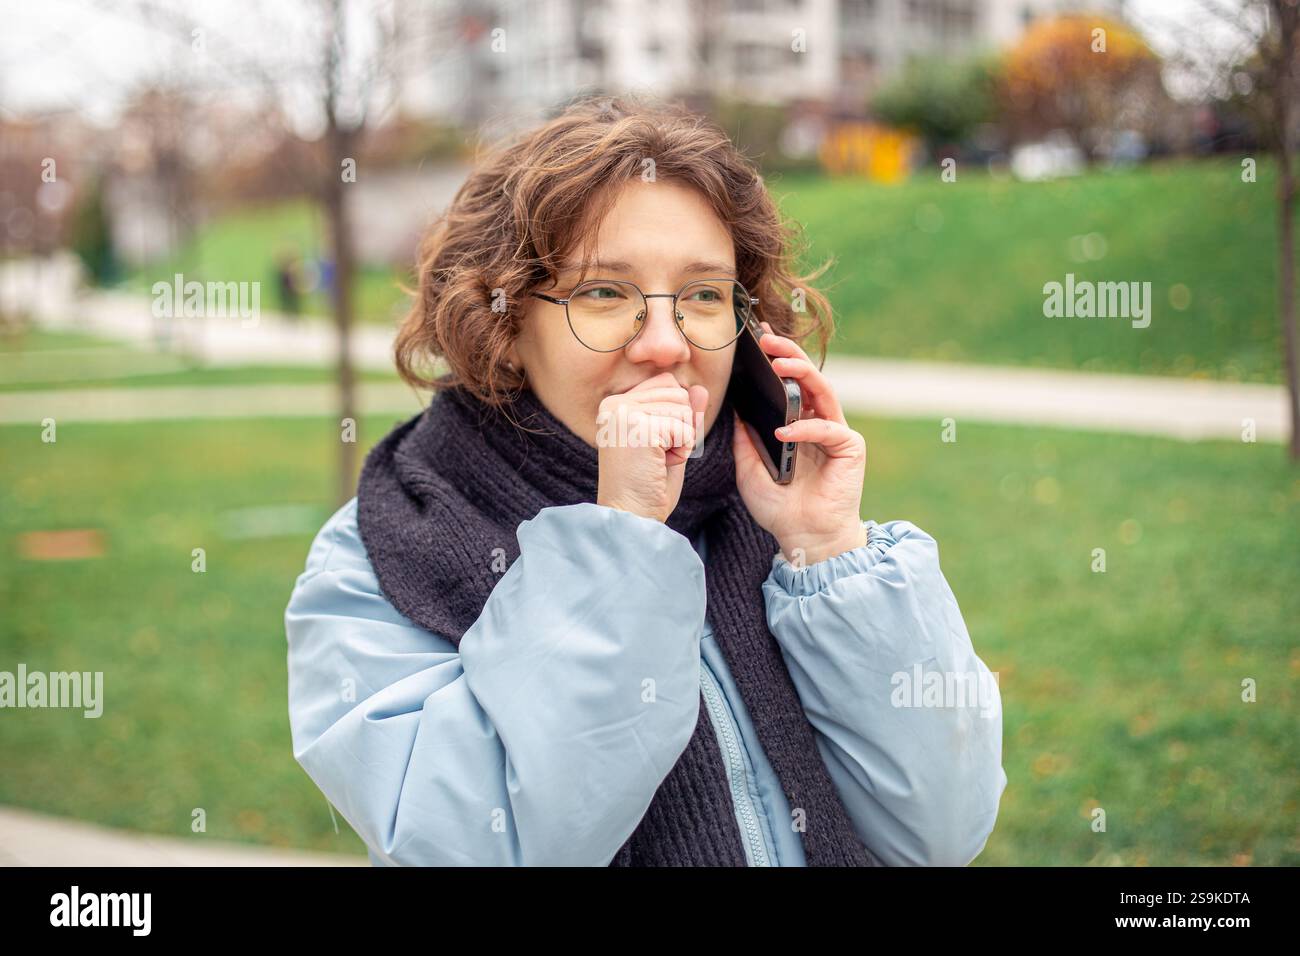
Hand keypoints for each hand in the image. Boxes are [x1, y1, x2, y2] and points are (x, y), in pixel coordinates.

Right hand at [596, 371, 708, 523]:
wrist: (631, 517)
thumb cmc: (648, 486)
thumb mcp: (670, 443)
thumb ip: (684, 414)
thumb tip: (701, 389)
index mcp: (616, 404)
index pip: (667, 384)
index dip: (675, 417)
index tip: (654, 446)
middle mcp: (615, 404)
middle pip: (678, 394)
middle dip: (679, 429)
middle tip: (655, 457)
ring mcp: (624, 414)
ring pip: (683, 410)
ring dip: (681, 441)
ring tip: (656, 462)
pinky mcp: (638, 428)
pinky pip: (685, 429)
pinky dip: (682, 451)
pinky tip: (659, 466)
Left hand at [732, 323, 867, 565]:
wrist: (804, 538)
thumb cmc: (780, 507)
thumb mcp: (749, 470)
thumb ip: (745, 439)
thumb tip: (735, 408)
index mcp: (797, 424)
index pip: (788, 384)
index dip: (776, 360)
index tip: (757, 338)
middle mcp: (819, 423)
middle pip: (807, 378)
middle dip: (788, 355)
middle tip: (767, 339)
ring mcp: (836, 433)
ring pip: (823, 391)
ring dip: (802, 373)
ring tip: (778, 364)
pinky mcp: (850, 448)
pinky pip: (827, 429)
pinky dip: (805, 428)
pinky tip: (783, 431)